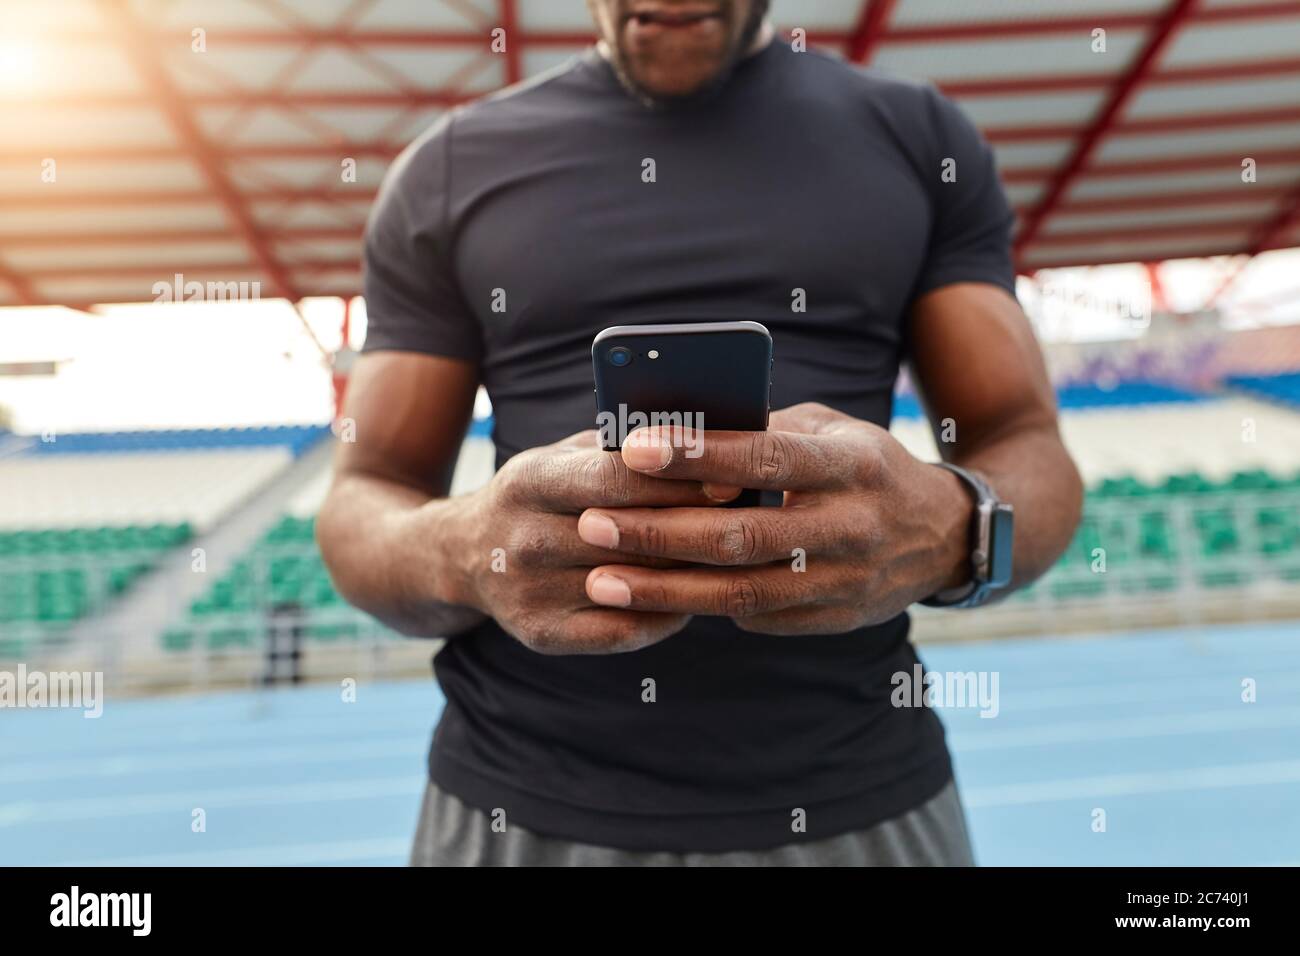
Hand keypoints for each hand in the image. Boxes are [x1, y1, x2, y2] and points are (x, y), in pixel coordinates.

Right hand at [450, 429, 739, 652]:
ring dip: (691, 574)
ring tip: (738, 560)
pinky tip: (696, 596)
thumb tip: (701, 436)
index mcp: (533, 479)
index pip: (616, 477)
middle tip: (754, 522)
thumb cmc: (541, 494)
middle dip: (697, 527)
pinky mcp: (542, 633)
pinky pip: (624, 630)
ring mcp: (531, 591)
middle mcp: (527, 537)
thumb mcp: (562, 455)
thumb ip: (618, 447)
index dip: (678, 478)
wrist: (464, 556)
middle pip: (631, 535)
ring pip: (634, 585)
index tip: (733, 477)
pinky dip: (667, 615)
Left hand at [575, 403, 972, 634]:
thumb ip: (767, 430)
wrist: (942, 537)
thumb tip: (679, 429)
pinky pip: (757, 618)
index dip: (698, 455)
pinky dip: (701, 608)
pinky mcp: (834, 619)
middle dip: (658, 532)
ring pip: (741, 593)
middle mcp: (852, 527)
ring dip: (664, 590)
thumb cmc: (865, 466)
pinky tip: (650, 601)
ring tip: (600, 580)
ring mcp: (845, 582)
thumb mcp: (832, 430)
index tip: (632, 449)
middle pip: (741, 536)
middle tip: (591, 523)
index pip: (767, 458)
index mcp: (852, 465)